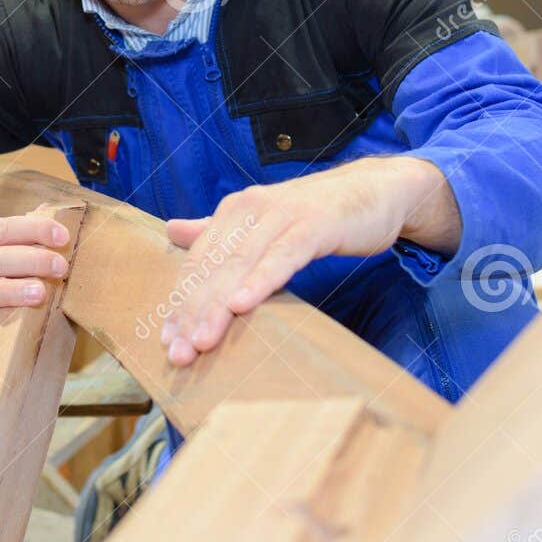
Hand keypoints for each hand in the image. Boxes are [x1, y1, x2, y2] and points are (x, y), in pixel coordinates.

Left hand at [160, 157, 459, 365]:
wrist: (376, 189)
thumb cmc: (318, 214)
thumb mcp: (264, 222)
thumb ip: (219, 230)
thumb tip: (171, 230)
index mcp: (234, 211)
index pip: (198, 262)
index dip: (180, 301)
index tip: (166, 340)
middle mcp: (250, 209)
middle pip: (213, 268)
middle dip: (192, 313)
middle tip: (178, 353)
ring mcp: (281, 215)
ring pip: (240, 265)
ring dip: (218, 306)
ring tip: (201, 341)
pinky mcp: (313, 224)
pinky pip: (281, 256)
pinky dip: (260, 281)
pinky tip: (242, 305)